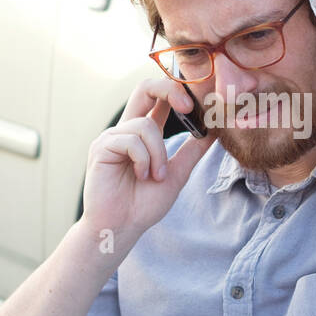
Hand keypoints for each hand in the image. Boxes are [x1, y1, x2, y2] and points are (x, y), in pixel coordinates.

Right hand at [80, 76, 216, 243]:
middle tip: (189, 106)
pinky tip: (141, 176)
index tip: (201, 105)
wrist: (121, 227)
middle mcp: (125, 130)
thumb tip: (214, 131)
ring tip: (156, 176)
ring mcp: (111, 137)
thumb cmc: (143, 204)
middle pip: (144, 88)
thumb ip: (192, 152)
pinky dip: (144, 160)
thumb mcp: (177, 174)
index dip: (178, 92)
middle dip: (169, 89)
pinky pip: (131, 141)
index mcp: (142, 134)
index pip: (158, 98)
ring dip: (159, 154)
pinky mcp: (101, 148)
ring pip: (146, 125)